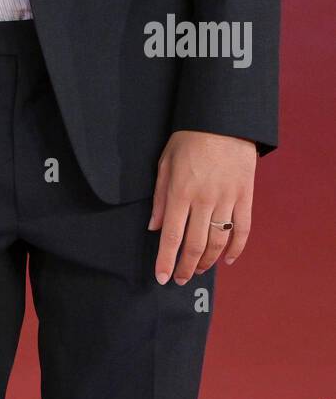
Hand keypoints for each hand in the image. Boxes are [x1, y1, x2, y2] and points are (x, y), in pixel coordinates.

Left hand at [149, 131, 255, 283]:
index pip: (171, 236)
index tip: (162, 278)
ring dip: (208, 261)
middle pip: (195, 245)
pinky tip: (228, 260)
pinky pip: (243, 230)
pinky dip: (237, 249)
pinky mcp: (245, 197)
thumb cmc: (189, 138)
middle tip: (180, 279)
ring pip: (218, 242)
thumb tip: (154, 227)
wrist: (223, 120)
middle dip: (186, 267)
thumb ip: (160, 197)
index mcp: (180, 192)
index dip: (166, 261)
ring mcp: (227, 199)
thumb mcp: (165, 162)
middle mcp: (204, 200)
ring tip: (199, 270)